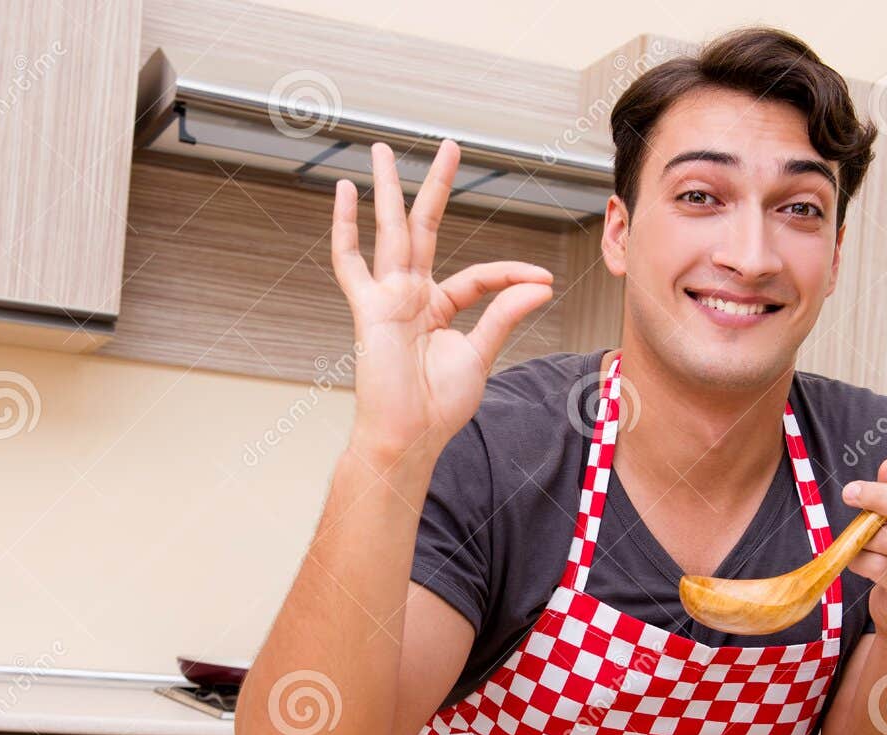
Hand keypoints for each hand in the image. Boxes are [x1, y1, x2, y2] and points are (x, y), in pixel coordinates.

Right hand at [332, 139, 554, 469]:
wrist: (408, 435)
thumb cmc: (439, 407)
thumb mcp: (481, 355)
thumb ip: (504, 315)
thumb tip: (541, 285)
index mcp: (438, 309)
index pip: (478, 276)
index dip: (511, 274)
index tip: (542, 278)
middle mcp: (410, 297)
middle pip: (424, 230)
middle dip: (436, 187)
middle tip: (448, 146)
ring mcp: (387, 298)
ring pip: (389, 232)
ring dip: (387, 190)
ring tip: (381, 150)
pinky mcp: (367, 308)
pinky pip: (350, 262)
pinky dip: (344, 228)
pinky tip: (344, 193)